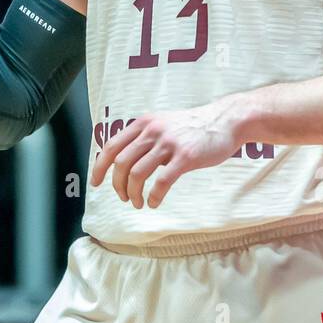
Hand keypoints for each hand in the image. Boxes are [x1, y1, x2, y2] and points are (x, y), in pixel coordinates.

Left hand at [90, 104, 241, 208]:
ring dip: (133, 194)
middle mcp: (152, 131)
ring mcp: (168, 143)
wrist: (225, 120)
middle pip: (120, 163)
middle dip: (117, 185)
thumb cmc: (193, 127)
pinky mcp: (185, 157)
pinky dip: (153, 196)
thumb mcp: (163, 124)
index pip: (111, 146)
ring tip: (138, 203)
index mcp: (143, 123)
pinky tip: (154, 202)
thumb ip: (144, 137)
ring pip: (137, 174)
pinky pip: (162, 181)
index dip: (99, 167)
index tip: (96, 183)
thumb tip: (125, 160)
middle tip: (124, 197)